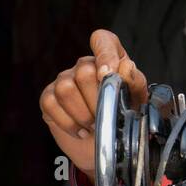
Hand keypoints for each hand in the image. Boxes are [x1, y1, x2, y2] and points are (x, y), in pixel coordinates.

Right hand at [39, 29, 147, 178]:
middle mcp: (84, 66)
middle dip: (97, 100)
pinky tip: (81, 130)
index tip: (107, 75)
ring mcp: (64, 80)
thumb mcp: (137, 99)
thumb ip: (134, 81)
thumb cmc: (125, 116)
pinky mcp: (49, 97)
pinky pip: (51, 104)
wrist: (109, 145)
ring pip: (65, 89)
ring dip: (82, 113)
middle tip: (106, 115)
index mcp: (109, 60)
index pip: (103, 40)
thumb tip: (125, 67)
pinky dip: (68, 122)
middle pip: (84, 72)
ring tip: (94, 125)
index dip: (104, 54)